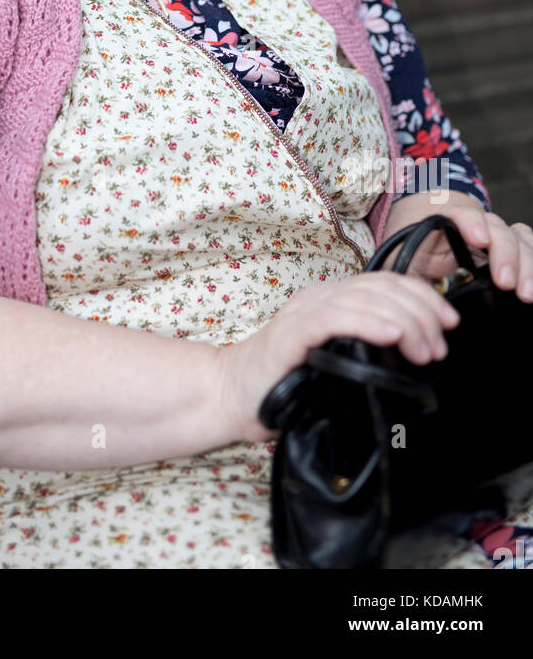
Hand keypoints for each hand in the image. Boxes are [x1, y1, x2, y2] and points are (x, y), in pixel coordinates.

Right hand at [218, 269, 460, 442]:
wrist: (230, 396)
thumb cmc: (284, 386)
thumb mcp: (335, 363)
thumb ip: (366, 351)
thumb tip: (417, 355)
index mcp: (332, 300)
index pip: (387, 282)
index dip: (424, 296)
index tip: (450, 323)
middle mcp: (319, 297)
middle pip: (382, 287)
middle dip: (421, 312)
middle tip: (439, 346)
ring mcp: (303, 311)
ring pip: (364, 299)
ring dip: (404, 321)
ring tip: (424, 348)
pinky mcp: (290, 333)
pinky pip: (335, 318)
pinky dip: (369, 322)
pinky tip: (393, 334)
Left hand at [380, 189, 532, 297]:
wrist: (421, 255)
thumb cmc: (410, 261)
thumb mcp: (404, 268)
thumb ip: (412, 277)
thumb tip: (422, 300)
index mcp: (444, 224)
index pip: (461, 215)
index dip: (472, 223)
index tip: (479, 240)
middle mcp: (475, 227)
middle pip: (498, 229)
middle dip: (506, 254)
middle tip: (507, 282)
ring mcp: (495, 239)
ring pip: (518, 240)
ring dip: (527, 263)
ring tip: (527, 293)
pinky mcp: (508, 253)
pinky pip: (528, 248)